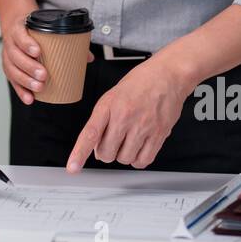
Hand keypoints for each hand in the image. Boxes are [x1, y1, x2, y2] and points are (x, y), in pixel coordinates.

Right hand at [1, 8, 94, 104]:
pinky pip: (12, 81)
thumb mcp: (45, 28)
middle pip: (16, 56)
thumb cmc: (32, 30)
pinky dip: (21, 91)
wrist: (16, 28)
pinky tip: (30, 98)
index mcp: (19, 29)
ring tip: (39, 87)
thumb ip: (67, 40)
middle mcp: (11, 43)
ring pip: (12, 70)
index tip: (38, 52)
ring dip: (25, 81)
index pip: (19, 35)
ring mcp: (8, 57)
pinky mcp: (9, 69)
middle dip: (29, 67)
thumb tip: (88, 57)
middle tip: (44, 75)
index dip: (27, 44)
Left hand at [66, 53, 193, 171]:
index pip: (90, 133)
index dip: (80, 153)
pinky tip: (139, 147)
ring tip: (128, 139)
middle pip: (106, 153)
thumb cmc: (140, 83)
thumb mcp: (112, 95)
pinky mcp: (159, 134)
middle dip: (106, 151)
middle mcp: (125, 116)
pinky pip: (143, 160)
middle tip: (113, 140)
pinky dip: (138, 159)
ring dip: (123, 154)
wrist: (168, 75)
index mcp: (109, 105)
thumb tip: (95, 147)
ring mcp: (143, 126)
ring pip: (124, 159)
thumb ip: (102, 120)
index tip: (72, 167)